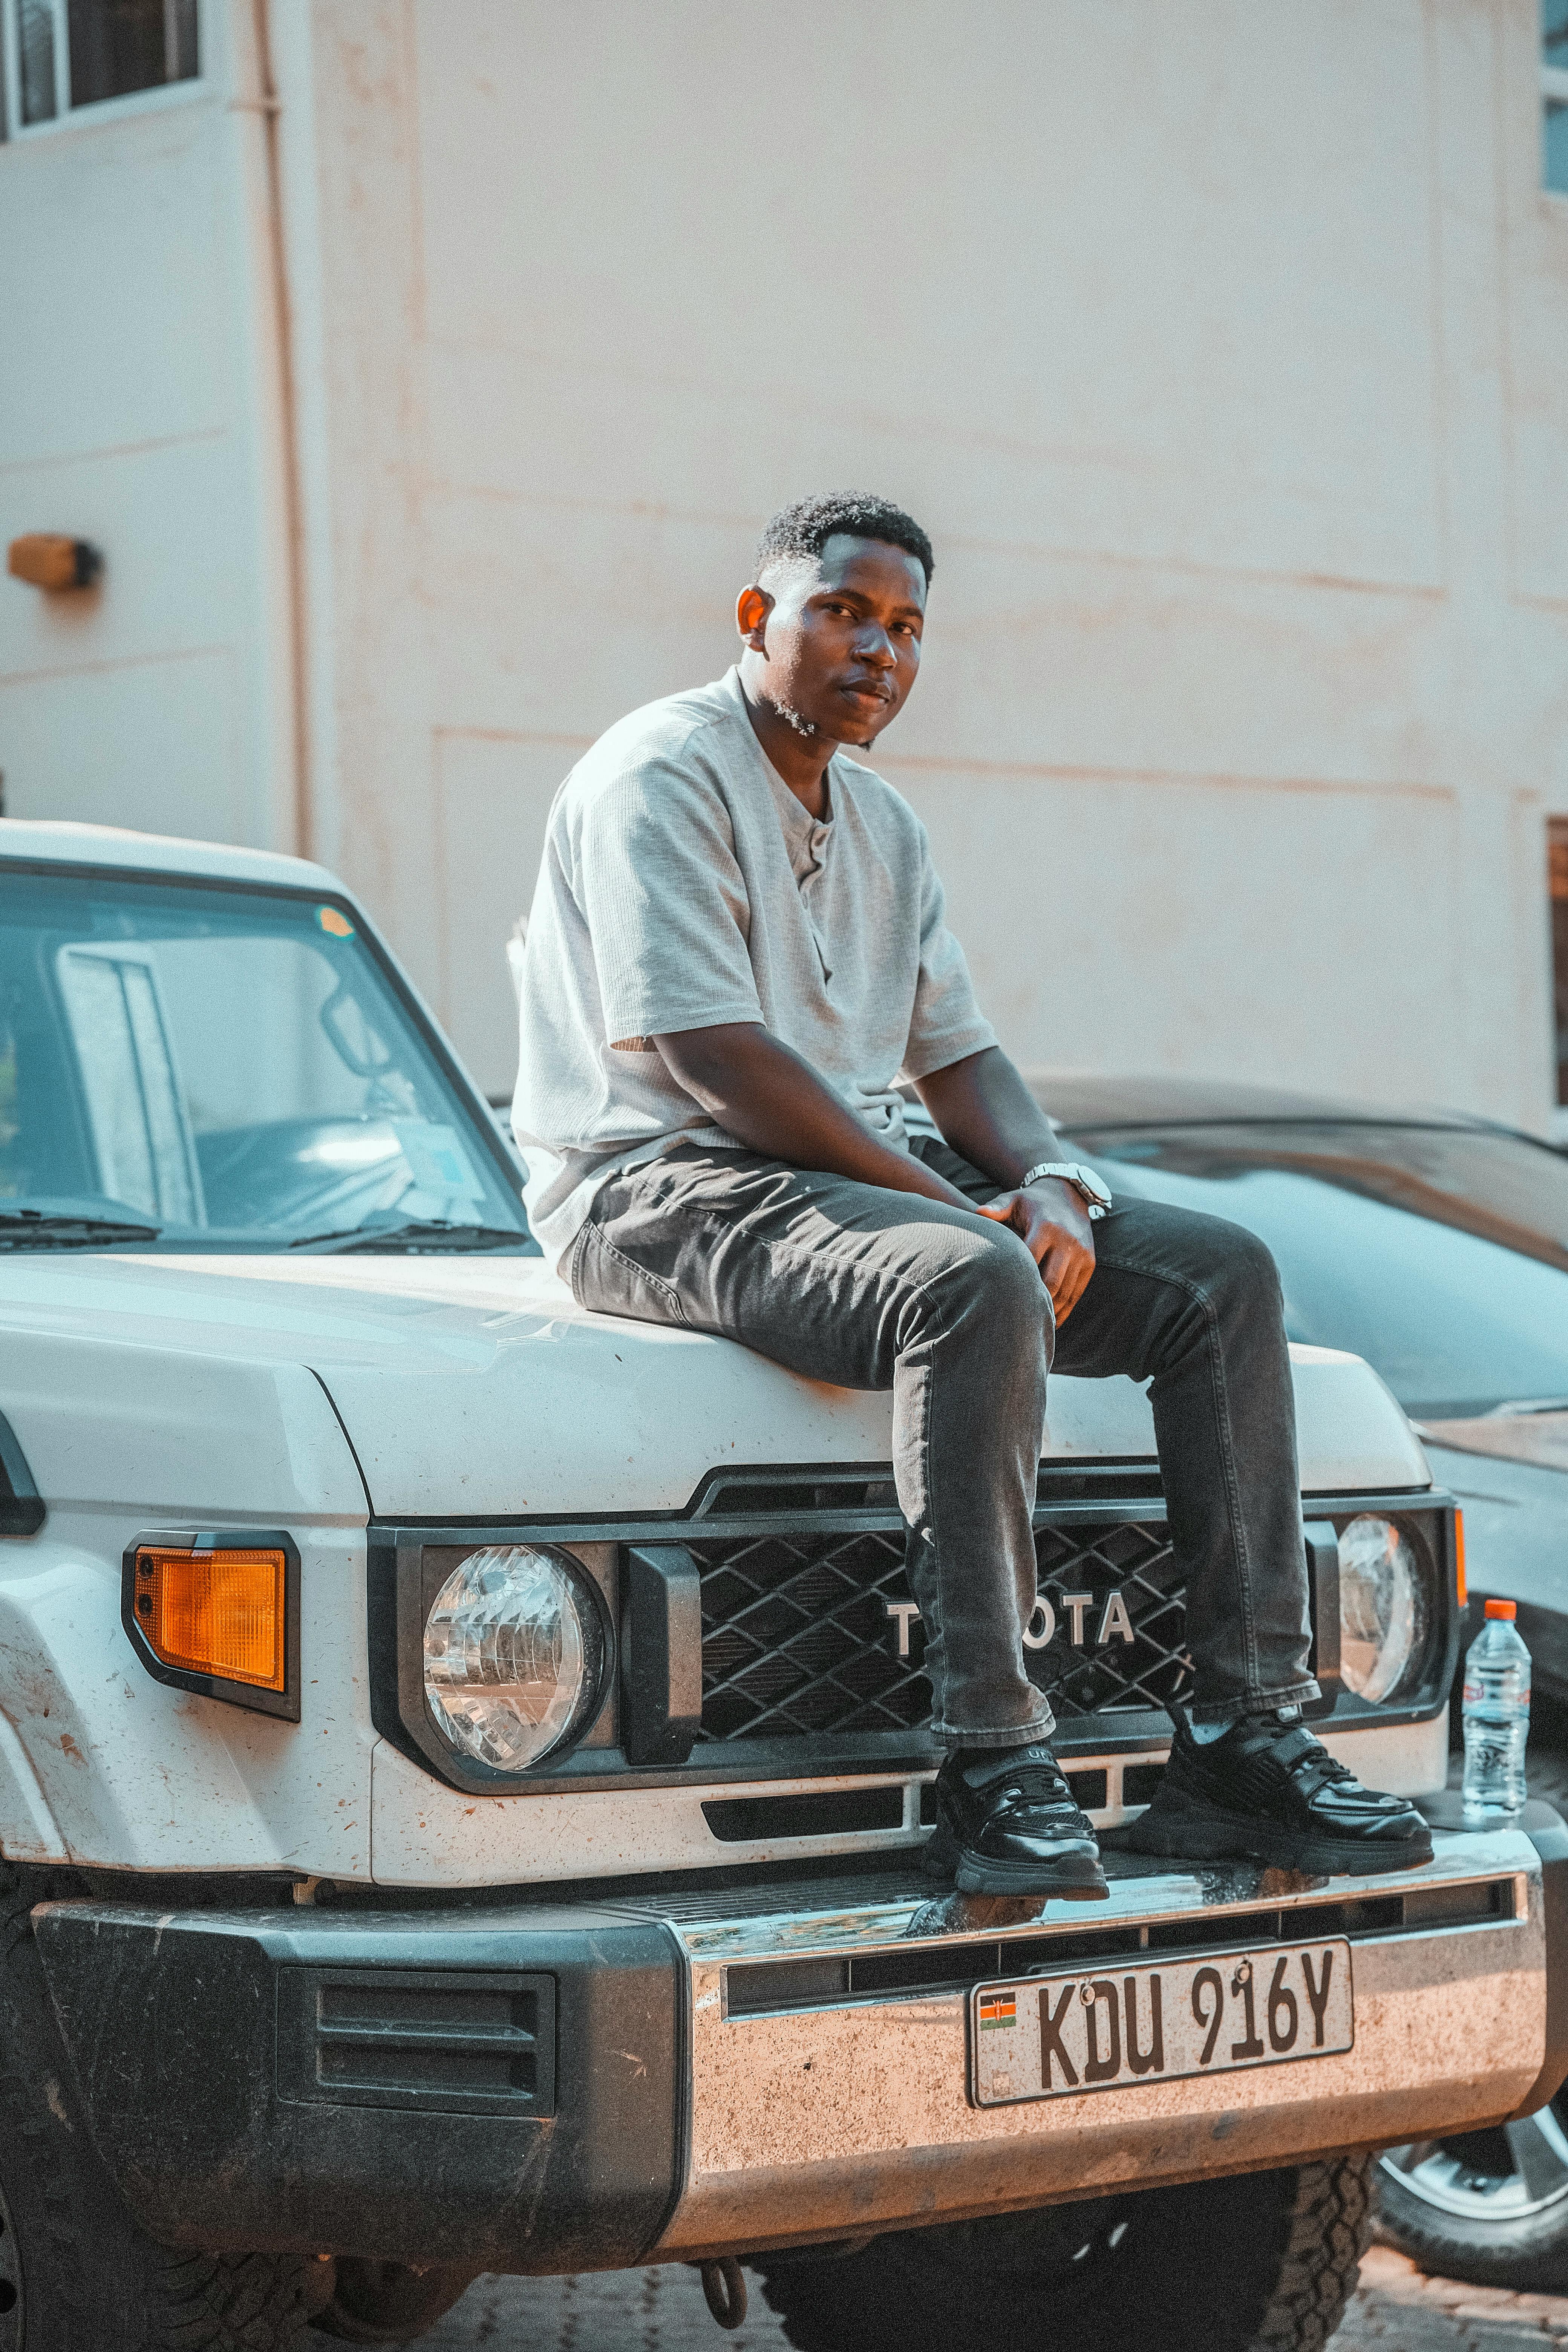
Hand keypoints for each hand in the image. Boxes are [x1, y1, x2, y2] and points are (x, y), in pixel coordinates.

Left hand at [978, 1179, 1096, 1323]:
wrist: (1069, 1195)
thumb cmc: (1031, 1202)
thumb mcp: (1013, 1199)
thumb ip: (996, 1208)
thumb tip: (978, 1212)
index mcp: (1046, 1227)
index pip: (1030, 1261)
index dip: (1016, 1282)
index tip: (1000, 1299)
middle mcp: (1067, 1241)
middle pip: (1051, 1281)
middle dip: (1034, 1302)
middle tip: (1014, 1321)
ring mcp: (1081, 1253)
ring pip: (1065, 1291)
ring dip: (1050, 1311)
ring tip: (1031, 1327)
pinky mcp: (1090, 1262)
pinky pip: (1077, 1292)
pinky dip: (1065, 1309)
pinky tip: (1050, 1320)